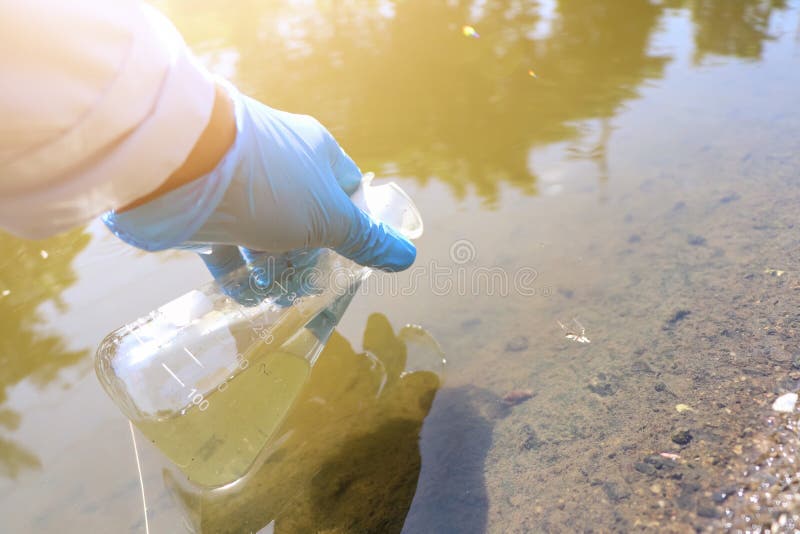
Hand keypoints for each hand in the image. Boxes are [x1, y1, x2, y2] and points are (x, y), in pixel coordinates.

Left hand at [102, 82, 415, 280]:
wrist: (180, 166)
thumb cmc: (269, 187)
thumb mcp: (329, 219)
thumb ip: (366, 240)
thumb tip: (408, 257)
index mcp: (317, 155)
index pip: (348, 193)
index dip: (352, 231)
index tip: (345, 263)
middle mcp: (281, 165)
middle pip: (306, 222)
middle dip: (306, 261)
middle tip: (300, 291)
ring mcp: (242, 185)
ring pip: (266, 235)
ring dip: (271, 271)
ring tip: (268, 297)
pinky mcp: (207, 205)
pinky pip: (229, 241)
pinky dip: (236, 270)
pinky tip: (239, 293)